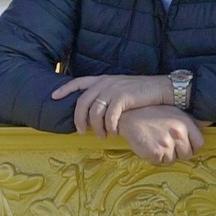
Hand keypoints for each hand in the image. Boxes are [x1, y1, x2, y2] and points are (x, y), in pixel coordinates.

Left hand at [51, 74, 170, 137]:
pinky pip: (109, 117)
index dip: (64, 90)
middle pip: (82, 103)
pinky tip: (115, 132)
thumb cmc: (140, 92)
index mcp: (103, 79)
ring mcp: (114, 90)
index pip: (78, 82)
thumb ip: (106, 95)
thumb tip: (93, 111)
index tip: (53, 97)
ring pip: (95, 113)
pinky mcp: (123, 98)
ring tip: (103, 136)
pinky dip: (110, 127)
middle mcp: (105, 83)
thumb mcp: (120, 88)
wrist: (161, 88)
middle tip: (82, 132)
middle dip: (79, 120)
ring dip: (96, 128)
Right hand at [117, 105, 210, 165]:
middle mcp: (177, 133)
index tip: (186, 146)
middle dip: (178, 152)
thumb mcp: (174, 112)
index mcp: (184, 122)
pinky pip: (159, 163)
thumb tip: (209, 122)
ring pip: (172, 160)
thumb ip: (192, 120)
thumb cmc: (152, 113)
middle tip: (167, 144)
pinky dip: (154, 158)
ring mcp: (166, 144)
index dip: (192, 147)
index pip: (199, 144)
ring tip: (156, 142)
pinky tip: (149, 146)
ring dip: (165, 155)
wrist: (129, 116)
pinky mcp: (155, 153)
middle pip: (187, 155)